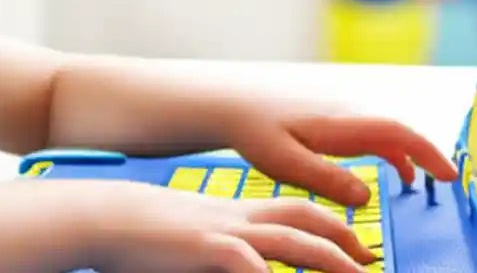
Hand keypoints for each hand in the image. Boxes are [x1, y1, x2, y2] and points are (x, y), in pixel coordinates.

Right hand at [87, 180, 376, 272]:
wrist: (104, 216)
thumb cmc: (141, 234)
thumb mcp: (191, 238)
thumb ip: (222, 251)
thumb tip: (246, 265)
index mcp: (235, 213)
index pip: (296, 211)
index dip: (333, 225)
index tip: (357, 244)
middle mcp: (237, 217)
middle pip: (305, 219)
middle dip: (345, 239)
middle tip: (372, 261)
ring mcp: (223, 230)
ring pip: (291, 238)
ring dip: (330, 258)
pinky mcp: (205, 247)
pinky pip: (248, 262)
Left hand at [230, 107, 458, 209]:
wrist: (233, 106)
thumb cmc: (255, 131)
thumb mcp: (285, 162)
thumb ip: (325, 179)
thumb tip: (366, 196)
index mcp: (340, 122)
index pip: (396, 132)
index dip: (427, 152)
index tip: (448, 174)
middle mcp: (347, 113)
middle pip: (399, 131)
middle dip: (426, 154)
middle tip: (446, 183)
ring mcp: (341, 115)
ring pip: (387, 133)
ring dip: (408, 154)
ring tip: (422, 184)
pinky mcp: (334, 121)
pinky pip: (372, 135)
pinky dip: (391, 152)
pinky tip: (393, 172)